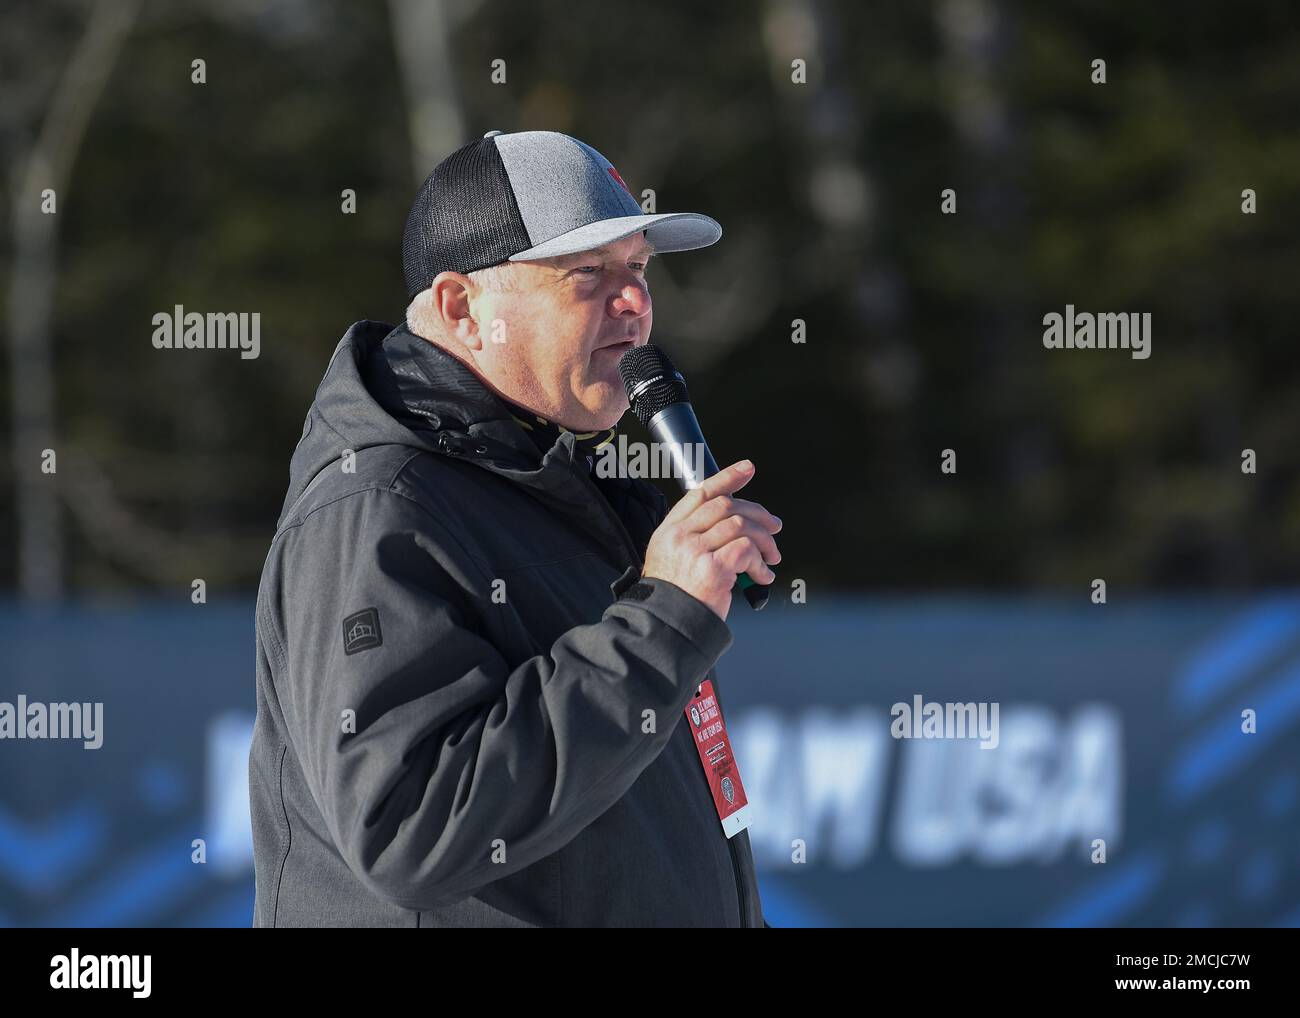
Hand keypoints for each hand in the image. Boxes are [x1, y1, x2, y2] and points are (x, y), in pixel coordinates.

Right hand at [641, 460, 781, 621]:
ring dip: (764, 541)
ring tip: (771, 558)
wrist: (669, 628)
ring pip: (742, 526)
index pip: (701, 493)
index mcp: (668, 531)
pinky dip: (760, 563)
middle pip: (726, 506)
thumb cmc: (676, 600)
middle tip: (775, 527)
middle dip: (758, 513)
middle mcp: (679, 536)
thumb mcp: (674, 563)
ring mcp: (694, 550)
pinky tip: (762, 577)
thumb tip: (737, 525)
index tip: (748, 469)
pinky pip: (747, 551)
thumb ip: (697, 540)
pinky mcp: (712, 568)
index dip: (727, 477)